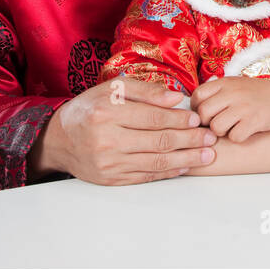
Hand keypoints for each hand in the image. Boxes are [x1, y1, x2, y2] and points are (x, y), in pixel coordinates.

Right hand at [30, 77, 216, 185]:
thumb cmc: (89, 108)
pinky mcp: (111, 179)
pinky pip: (145, 176)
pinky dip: (168, 172)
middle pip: (158, 141)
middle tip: (210, 138)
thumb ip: (145, 91)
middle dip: (189, 141)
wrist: (59, 139)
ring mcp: (109, 163)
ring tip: (206, 155)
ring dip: (185, 159)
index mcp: (107, 113)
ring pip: (155, 162)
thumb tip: (176, 98)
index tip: (198, 120)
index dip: (179, 120)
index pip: (153, 118)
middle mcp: (107, 139)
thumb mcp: (112, 89)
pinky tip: (184, 166)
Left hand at [192, 76, 269, 141]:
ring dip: (220, 132)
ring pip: (216, 127)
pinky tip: (243, 133)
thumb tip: (191, 106)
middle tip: (215, 126)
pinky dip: (237, 138)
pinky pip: (234, 136)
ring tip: (229, 129)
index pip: (198, 95)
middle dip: (206, 124)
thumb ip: (216, 92)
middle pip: (204, 113)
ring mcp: (245, 107)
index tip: (204, 115)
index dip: (196, 108)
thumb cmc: (256, 95)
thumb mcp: (236, 84)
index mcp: (226, 82)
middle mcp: (234, 93)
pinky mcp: (255, 121)